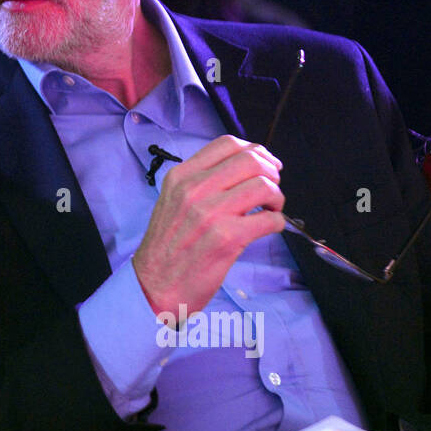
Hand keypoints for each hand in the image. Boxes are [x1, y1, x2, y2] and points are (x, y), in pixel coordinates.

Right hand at [133, 134, 285, 318]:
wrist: (153, 285)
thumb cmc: (167, 247)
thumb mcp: (172, 202)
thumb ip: (200, 183)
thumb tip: (244, 169)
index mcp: (181, 177)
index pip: (227, 144)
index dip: (255, 151)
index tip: (264, 165)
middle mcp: (194, 189)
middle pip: (251, 160)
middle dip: (271, 172)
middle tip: (271, 190)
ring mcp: (210, 213)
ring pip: (264, 186)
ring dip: (277, 198)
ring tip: (270, 210)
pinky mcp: (227, 238)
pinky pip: (270, 220)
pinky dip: (277, 222)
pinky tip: (267, 228)